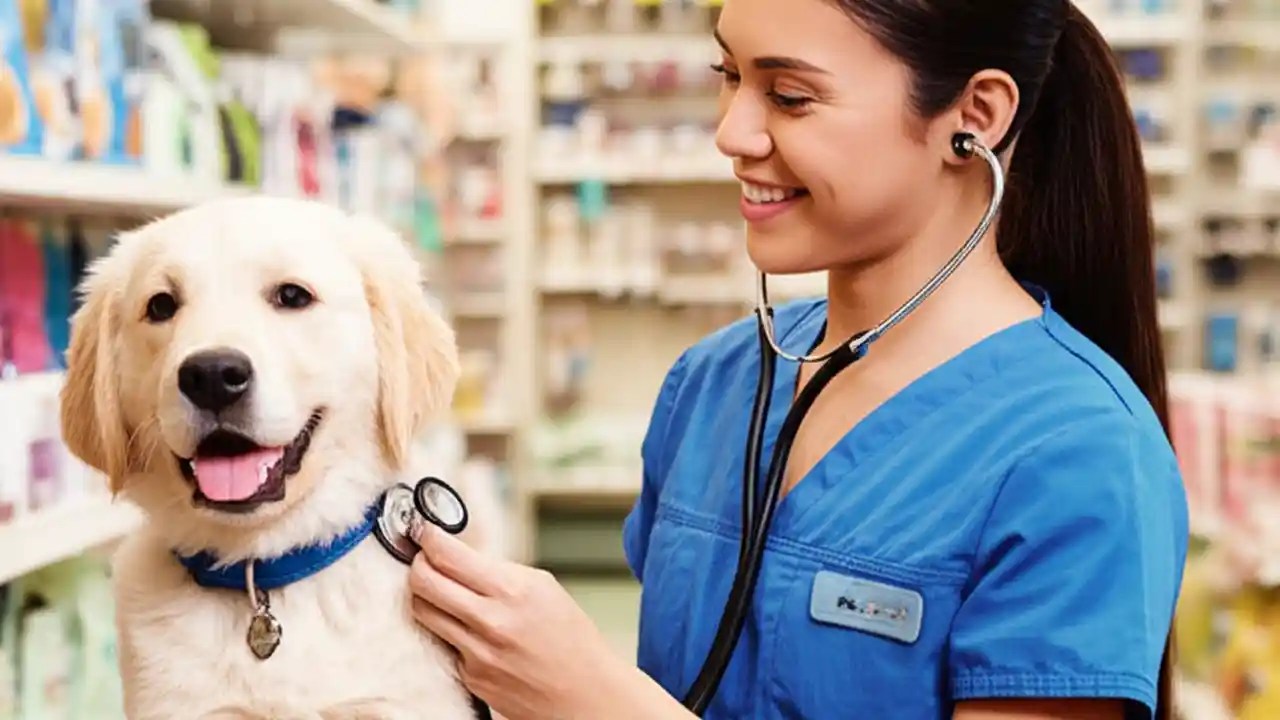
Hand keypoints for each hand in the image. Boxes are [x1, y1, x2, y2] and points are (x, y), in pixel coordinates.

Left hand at [408, 523, 637, 718]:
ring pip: (422, 611)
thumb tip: (462, 558)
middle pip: (422, 581)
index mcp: (512, 591)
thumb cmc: (570, 639)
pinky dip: (450, 630)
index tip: (425, 532)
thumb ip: (500, 571)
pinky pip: (443, 643)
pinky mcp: (470, 677)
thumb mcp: (543, 587)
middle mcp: (490, 622)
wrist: (584, 694)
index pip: (448, 555)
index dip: (428, 538)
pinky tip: (469, 628)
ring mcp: (476, 653)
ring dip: (425, 595)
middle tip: (425, 558)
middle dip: (418, 563)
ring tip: (439, 589)